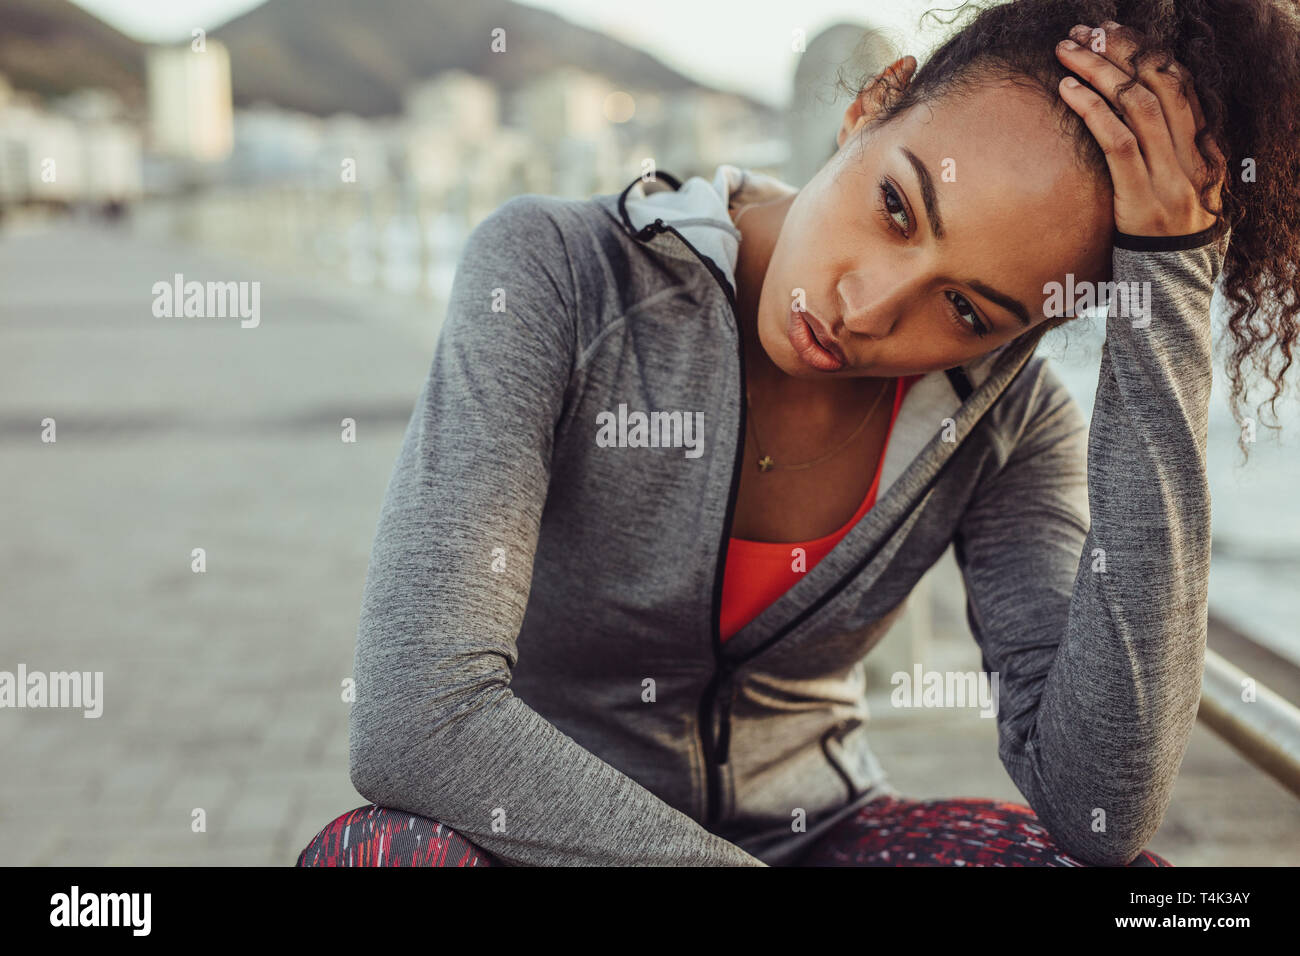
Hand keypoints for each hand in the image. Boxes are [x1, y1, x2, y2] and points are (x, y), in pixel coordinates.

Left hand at [1055, 20, 1224, 236]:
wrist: (1170, 287)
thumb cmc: (1162, 235)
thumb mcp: (1176, 188)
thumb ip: (1166, 152)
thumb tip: (1135, 113)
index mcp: (1203, 147)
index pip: (1179, 83)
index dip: (1144, 51)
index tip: (1112, 31)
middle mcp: (1192, 155)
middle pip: (1160, 82)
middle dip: (1121, 49)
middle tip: (1084, 31)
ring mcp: (1170, 176)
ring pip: (1138, 104)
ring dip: (1099, 70)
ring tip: (1066, 51)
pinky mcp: (1142, 197)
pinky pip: (1118, 142)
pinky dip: (1092, 110)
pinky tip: (1068, 89)